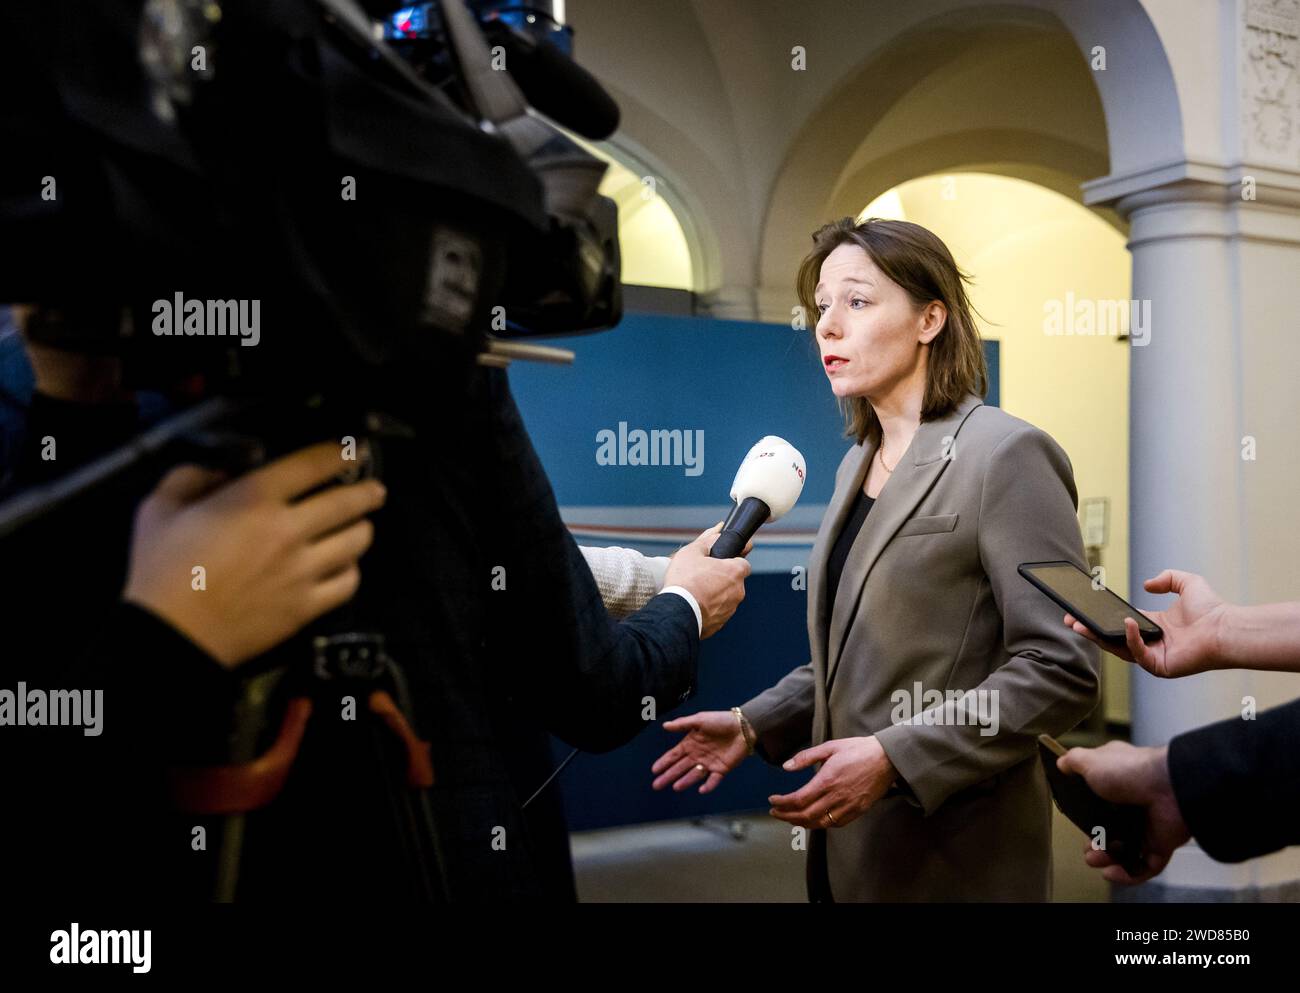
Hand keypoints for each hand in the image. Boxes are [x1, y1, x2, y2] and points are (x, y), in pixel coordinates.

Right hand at [122, 442, 386, 667]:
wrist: (170, 636)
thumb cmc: (160, 571)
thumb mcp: (159, 510)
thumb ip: (190, 479)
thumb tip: (217, 471)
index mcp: (253, 500)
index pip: (311, 465)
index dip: (339, 453)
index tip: (354, 449)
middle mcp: (288, 530)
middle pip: (348, 503)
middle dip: (368, 492)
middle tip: (375, 490)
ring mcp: (302, 570)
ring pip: (356, 542)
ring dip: (362, 529)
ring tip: (360, 526)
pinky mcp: (306, 606)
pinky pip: (347, 584)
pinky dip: (351, 571)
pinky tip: (345, 566)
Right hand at [651, 710, 748, 792]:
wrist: (743, 726)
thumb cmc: (721, 720)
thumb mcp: (700, 719)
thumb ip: (682, 724)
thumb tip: (665, 725)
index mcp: (690, 744)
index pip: (674, 755)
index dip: (664, 762)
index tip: (654, 770)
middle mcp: (697, 755)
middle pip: (680, 768)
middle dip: (668, 776)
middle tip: (657, 785)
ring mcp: (709, 763)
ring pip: (694, 775)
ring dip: (685, 781)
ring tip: (676, 787)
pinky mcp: (722, 769)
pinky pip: (713, 780)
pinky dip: (708, 785)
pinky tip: (702, 790)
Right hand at [662, 522, 750, 637]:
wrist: (677, 612)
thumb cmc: (685, 580)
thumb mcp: (692, 552)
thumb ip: (708, 540)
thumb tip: (718, 533)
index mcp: (735, 572)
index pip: (743, 563)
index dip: (732, 561)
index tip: (720, 562)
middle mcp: (738, 591)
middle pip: (734, 582)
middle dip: (722, 579)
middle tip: (703, 576)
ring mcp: (730, 609)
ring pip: (727, 598)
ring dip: (716, 595)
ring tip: (696, 592)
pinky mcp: (721, 623)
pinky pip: (718, 612)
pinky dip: (710, 609)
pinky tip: (695, 605)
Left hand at [768, 736, 895, 828]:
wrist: (887, 758)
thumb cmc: (858, 750)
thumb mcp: (830, 747)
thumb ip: (806, 757)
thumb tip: (786, 767)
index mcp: (827, 780)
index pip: (798, 799)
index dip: (782, 803)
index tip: (772, 800)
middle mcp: (837, 796)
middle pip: (805, 815)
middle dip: (786, 816)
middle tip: (775, 812)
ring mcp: (848, 806)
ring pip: (819, 823)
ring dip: (801, 823)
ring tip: (789, 817)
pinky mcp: (858, 811)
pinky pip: (835, 824)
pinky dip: (820, 824)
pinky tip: (812, 820)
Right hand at [1057, 741, 1190, 883]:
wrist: (1169, 787)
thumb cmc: (1130, 771)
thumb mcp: (1091, 761)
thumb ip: (1074, 761)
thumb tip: (1061, 763)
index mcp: (1119, 783)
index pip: (1100, 802)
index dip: (1087, 815)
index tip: (1076, 822)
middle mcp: (1134, 806)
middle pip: (1112, 831)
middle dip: (1095, 844)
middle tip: (1087, 849)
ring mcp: (1149, 827)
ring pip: (1125, 851)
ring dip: (1107, 859)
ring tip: (1094, 860)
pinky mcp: (1162, 846)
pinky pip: (1144, 867)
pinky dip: (1128, 874)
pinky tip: (1111, 872)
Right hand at [1063, 569, 1227, 677]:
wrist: (1226, 628)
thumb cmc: (1211, 609)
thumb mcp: (1187, 582)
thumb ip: (1167, 578)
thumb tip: (1146, 584)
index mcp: (1153, 626)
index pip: (1119, 623)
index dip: (1101, 616)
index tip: (1083, 608)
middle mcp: (1150, 643)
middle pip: (1111, 638)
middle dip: (1089, 629)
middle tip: (1070, 620)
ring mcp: (1153, 657)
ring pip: (1118, 649)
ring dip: (1098, 637)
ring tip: (1081, 624)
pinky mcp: (1158, 667)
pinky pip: (1137, 654)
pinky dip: (1129, 639)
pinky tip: (1126, 623)